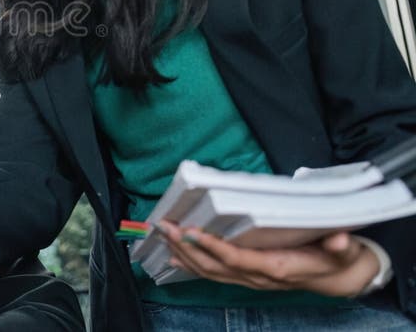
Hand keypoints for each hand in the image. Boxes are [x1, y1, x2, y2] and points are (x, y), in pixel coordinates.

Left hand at [159, 221, 379, 297]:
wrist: (339, 277)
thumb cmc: (337, 256)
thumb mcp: (344, 249)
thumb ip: (340, 245)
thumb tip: (339, 240)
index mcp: (278, 268)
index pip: (238, 259)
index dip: (214, 247)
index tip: (192, 231)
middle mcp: (259, 277)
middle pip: (216, 266)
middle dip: (188, 247)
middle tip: (165, 227)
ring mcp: (251, 280)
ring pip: (211, 271)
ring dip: (185, 254)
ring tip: (162, 237)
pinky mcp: (246, 277)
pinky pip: (215, 274)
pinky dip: (192, 265)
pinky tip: (174, 256)